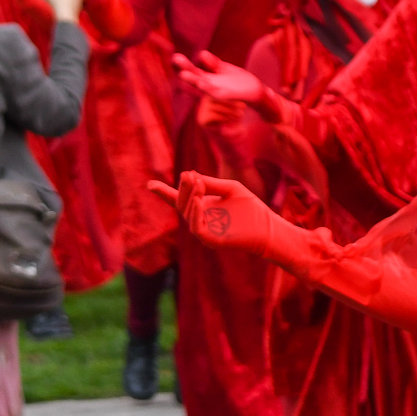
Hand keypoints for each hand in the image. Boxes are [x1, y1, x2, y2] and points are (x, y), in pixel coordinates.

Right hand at [146, 172, 277, 255]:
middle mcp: (200, 219)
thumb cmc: (251, 208)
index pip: (180, 199)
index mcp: (203, 206)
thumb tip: (191, 175)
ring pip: (188, 215)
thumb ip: (212, 183)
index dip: (164, 193)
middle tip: (189, 175)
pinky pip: (197, 229)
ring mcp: (204, 230)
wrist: (267, 227)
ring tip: (197, 184)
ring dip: (190, 198)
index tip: (149, 184)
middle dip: (183, 189)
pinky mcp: (212, 240)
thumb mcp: (230, 188)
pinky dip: (195, 214)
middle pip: (182, 204)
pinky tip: (198, 202)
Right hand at [174, 52, 268, 110]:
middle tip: (175, 59)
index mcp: (210, 79)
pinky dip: (209, 88)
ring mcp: (218, 92)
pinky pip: (216, 92)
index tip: (175, 57)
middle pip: (196, 77)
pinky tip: (203, 83)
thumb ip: (214, 64)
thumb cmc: (239, 82)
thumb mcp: (225, 70)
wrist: (256, 92)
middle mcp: (212, 86)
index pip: (195, 71)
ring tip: (183, 74)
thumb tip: (202, 53)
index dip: (186, 65)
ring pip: (204, 86)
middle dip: (187, 69)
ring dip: (194, 80)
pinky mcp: (227, 96)